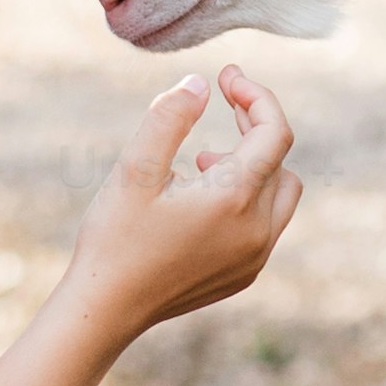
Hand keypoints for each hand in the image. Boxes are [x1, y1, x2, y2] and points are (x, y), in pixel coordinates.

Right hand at [57, 67, 302, 335]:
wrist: (106, 309)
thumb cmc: (115, 237)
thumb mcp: (134, 169)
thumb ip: (169, 118)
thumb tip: (199, 84)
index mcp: (234, 199)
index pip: (274, 133)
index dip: (255, 96)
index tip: (226, 76)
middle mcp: (257, 231)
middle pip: (280, 161)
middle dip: (254, 127)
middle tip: (221, 105)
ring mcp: (254, 258)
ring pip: (280, 194)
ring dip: (254, 166)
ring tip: (204, 161)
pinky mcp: (244, 275)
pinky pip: (266, 225)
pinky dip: (247, 199)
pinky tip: (202, 199)